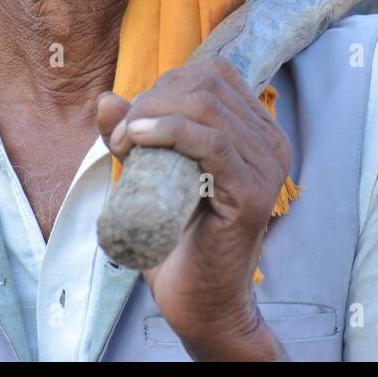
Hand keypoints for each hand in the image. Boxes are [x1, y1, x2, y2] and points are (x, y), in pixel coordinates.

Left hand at [96, 58, 291, 360]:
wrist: (197, 299)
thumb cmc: (177, 237)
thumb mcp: (151, 172)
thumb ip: (134, 134)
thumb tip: (106, 99)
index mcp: (256, 132)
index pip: (213, 77)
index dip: (166, 85)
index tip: (130, 120)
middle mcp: (271, 143)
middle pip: (208, 87)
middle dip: (153, 100)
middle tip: (119, 136)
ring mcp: (268, 168)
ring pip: (208, 109)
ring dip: (153, 116)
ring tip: (123, 143)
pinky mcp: (254, 193)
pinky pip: (213, 143)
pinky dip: (171, 132)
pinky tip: (138, 139)